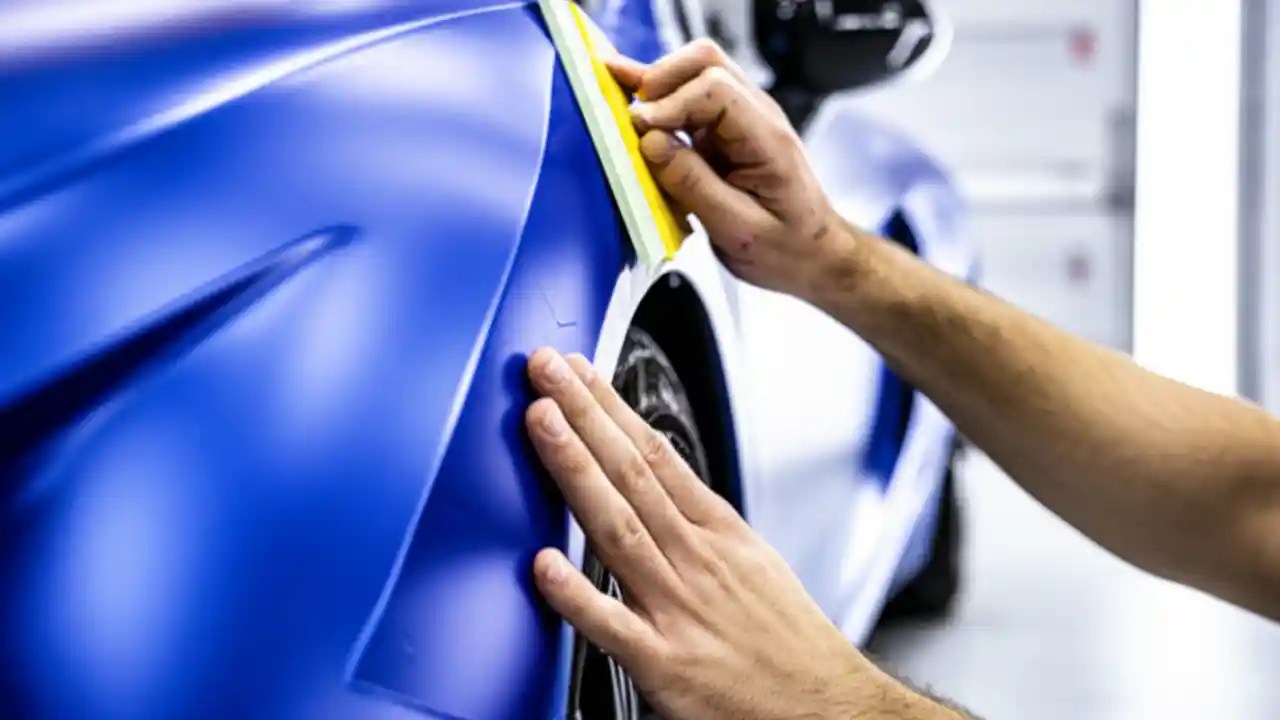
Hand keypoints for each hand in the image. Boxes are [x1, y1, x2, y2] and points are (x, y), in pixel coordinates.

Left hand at [524, 348, 956, 718]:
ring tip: (541, 422)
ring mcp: (678, 608)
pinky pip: (611, 627)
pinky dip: (576, 596)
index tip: (578, 372)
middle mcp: (696, 560)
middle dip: (585, 415)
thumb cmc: (788, 642)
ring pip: (617, 527)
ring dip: (575, 469)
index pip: (656, 454)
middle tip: (546, 369)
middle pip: (631, 474)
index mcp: (717, 533)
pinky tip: (542, 565)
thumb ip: (697, 523)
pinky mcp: (664, 665)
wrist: (829, 710)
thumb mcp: (752, 562)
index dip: (612, 408)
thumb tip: (656, 481)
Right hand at [607, 41, 853, 298]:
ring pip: (694, 72)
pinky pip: (688, 99)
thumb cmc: (786, 247)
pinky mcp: (721, 132)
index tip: (639, 130)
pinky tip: (630, 100)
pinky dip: (658, 100)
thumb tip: (650, 144)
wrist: (812, 255)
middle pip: (705, 62)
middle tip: (630, 115)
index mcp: (767, 138)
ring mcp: (739, 119)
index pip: (716, 90)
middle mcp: (756, 116)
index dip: (670, 103)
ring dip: (656, 86)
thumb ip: (693, 185)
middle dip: (660, 80)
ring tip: (620, 101)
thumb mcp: (738, 229)